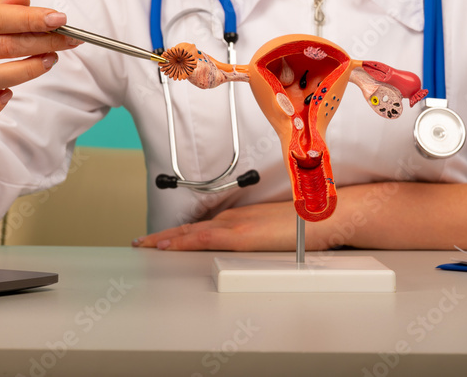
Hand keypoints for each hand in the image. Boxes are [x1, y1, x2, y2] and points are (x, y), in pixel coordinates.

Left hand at [133, 201, 318, 251]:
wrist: (323, 216)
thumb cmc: (306, 226)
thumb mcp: (277, 234)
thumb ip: (260, 240)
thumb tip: (253, 250)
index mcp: (241, 219)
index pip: (203, 227)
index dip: (180, 232)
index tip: (161, 238)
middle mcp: (234, 218)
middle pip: (192, 228)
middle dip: (165, 235)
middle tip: (142, 242)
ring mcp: (236, 225)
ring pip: (192, 232)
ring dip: (167, 239)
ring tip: (146, 245)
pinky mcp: (241, 235)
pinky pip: (204, 239)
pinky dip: (183, 241)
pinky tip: (168, 246)